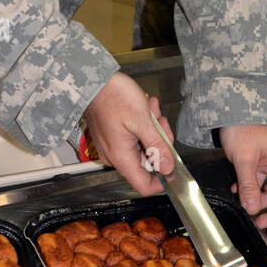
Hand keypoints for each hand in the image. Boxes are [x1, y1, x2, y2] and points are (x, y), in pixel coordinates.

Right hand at [83, 73, 174, 196]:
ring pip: (143, 147)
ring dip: (152, 129)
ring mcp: (113, 146)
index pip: (144, 186)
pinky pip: (134, 137)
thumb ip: (157, 145)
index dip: (162, 179)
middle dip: (159, 141)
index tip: (173, 163)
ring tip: (151, 110)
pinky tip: (144, 108)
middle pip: (148, 162)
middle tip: (160, 123)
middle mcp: (115, 156)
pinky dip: (143, 124)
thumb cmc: (112, 96)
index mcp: (121, 157)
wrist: (93, 81)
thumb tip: (168, 167)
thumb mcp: (142, 120)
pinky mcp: (113, 136)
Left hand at [218, 125, 266, 243]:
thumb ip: (249, 185)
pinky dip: (253, 190)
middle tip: (258, 224)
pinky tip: (239, 190)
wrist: (235, 108)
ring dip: (259, 201)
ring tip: (241, 200)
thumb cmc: (244, 126)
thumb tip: (251, 208)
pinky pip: (264, 184)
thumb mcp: (244, 158)